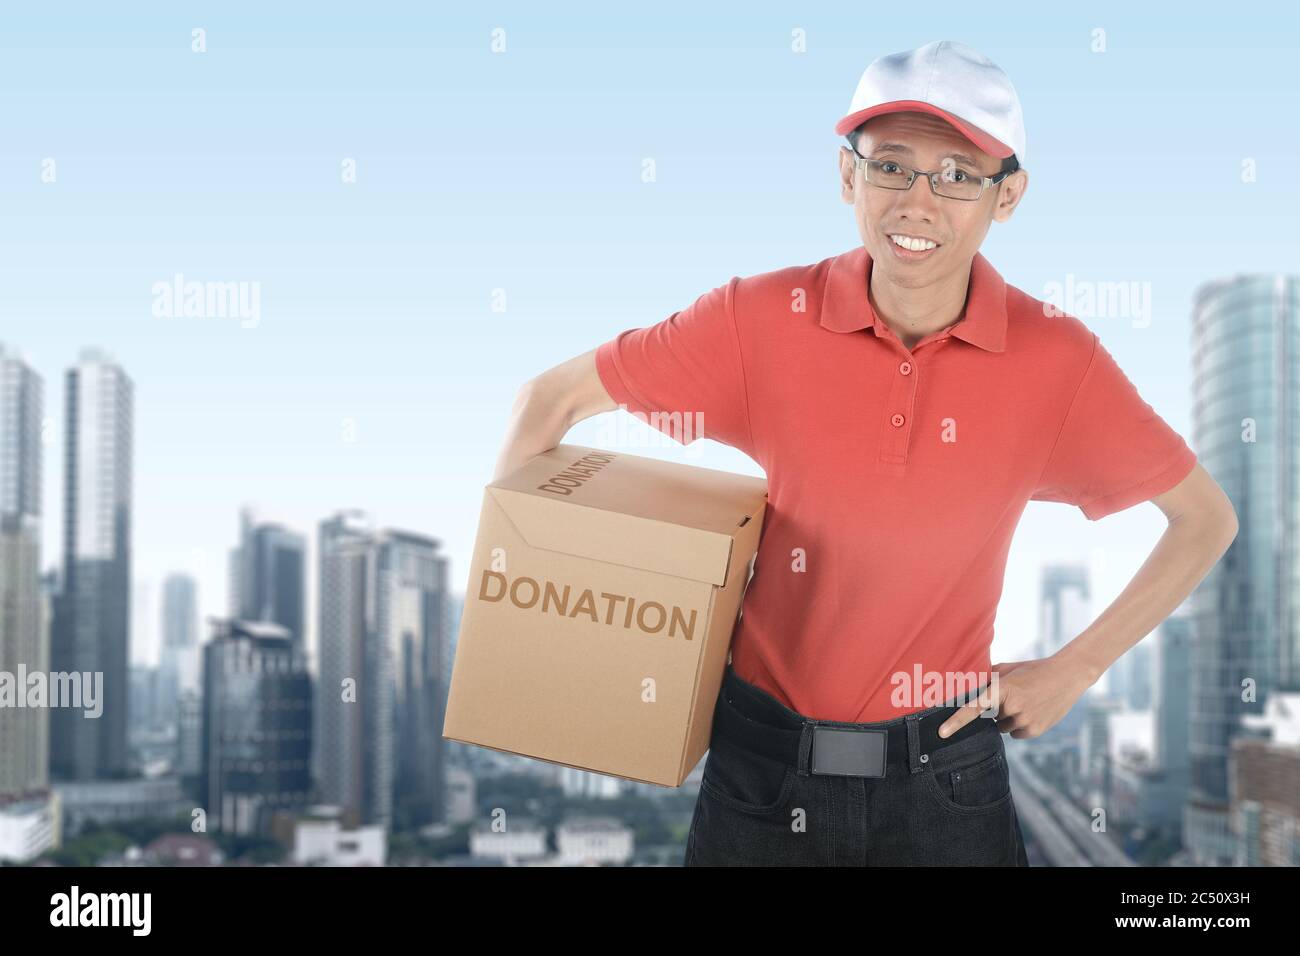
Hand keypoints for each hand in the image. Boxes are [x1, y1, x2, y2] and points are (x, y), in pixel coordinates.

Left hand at [936, 656, 1092, 739]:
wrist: (1068, 675)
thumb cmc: (1034, 669)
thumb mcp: (1010, 669)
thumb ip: (989, 678)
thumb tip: (970, 686)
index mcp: (1002, 688)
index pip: (974, 708)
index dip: (956, 721)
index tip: (942, 733)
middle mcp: (1011, 706)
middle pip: (990, 718)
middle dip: (996, 711)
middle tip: (1015, 697)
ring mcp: (1024, 720)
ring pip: (1003, 727)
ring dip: (1009, 719)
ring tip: (1026, 703)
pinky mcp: (1035, 731)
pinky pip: (1016, 734)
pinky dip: (1020, 726)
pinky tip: (1033, 712)